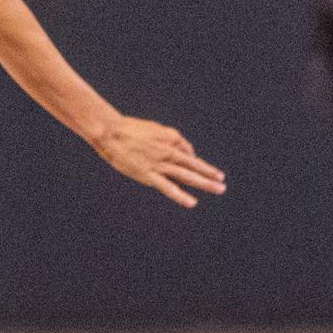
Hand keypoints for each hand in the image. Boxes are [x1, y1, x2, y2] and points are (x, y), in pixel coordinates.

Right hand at [93, 115, 226, 207]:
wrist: (110, 132)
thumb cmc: (129, 130)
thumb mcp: (154, 129)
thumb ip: (167, 140)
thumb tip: (179, 152)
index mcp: (172, 138)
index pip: (188, 154)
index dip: (194, 163)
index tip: (198, 170)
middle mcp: (170, 151)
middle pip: (194, 165)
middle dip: (209, 174)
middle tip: (222, 182)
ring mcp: (160, 164)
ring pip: (187, 175)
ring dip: (205, 183)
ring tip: (219, 188)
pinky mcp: (149, 175)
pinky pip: (168, 187)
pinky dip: (181, 195)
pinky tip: (192, 202)